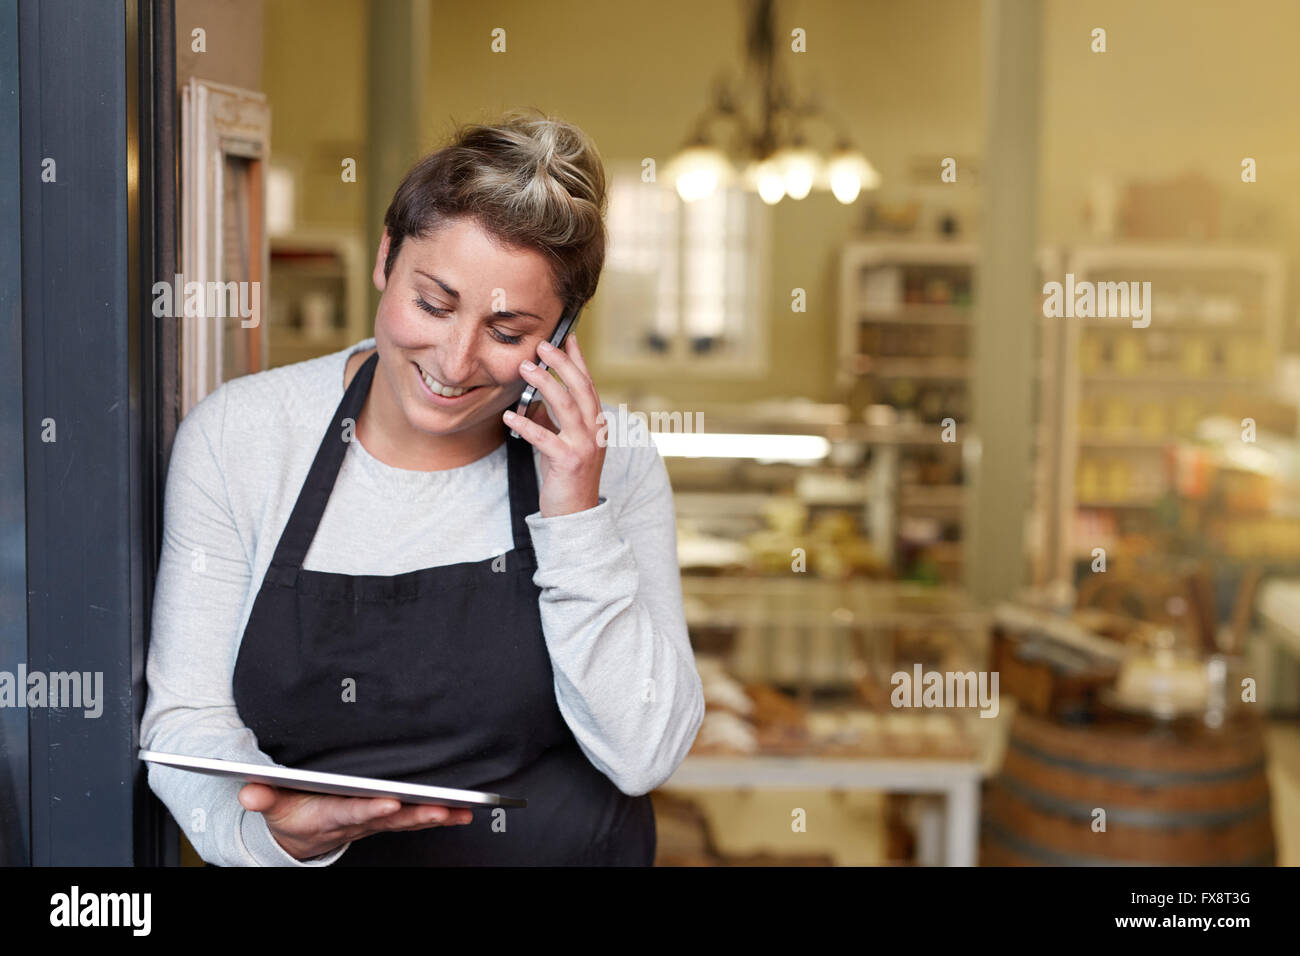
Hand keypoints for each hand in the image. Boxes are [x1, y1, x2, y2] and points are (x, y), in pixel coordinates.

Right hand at [238, 783, 472, 860]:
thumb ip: (264, 796)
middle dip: (415, 814)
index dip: (370, 809)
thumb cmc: (290, 814)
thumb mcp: (272, 805)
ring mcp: (373, 824)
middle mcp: (356, 823)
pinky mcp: (385, 821)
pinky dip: (438, 817)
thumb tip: (249, 791)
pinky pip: (413, 820)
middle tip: (440, 808)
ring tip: (460, 810)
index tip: (389, 802)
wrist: (298, 838)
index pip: (352, 812)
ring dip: (433, 817)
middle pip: (389, 820)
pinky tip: (460, 813)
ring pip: (407, 822)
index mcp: (329, 816)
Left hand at [504, 335, 605, 517]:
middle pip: (580, 389)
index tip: (567, 338)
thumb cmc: (567, 477)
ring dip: (545, 384)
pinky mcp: (568, 462)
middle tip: (543, 345)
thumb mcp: (561, 443)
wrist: (576, 515)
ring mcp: (584, 446)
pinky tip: (510, 415)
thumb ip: (552, 421)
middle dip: (562, 364)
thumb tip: (533, 401)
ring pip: (566, 407)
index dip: (578, 360)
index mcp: (595, 423)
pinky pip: (545, 438)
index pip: (588, 384)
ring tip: (526, 368)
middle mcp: (594, 431)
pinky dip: (527, 425)